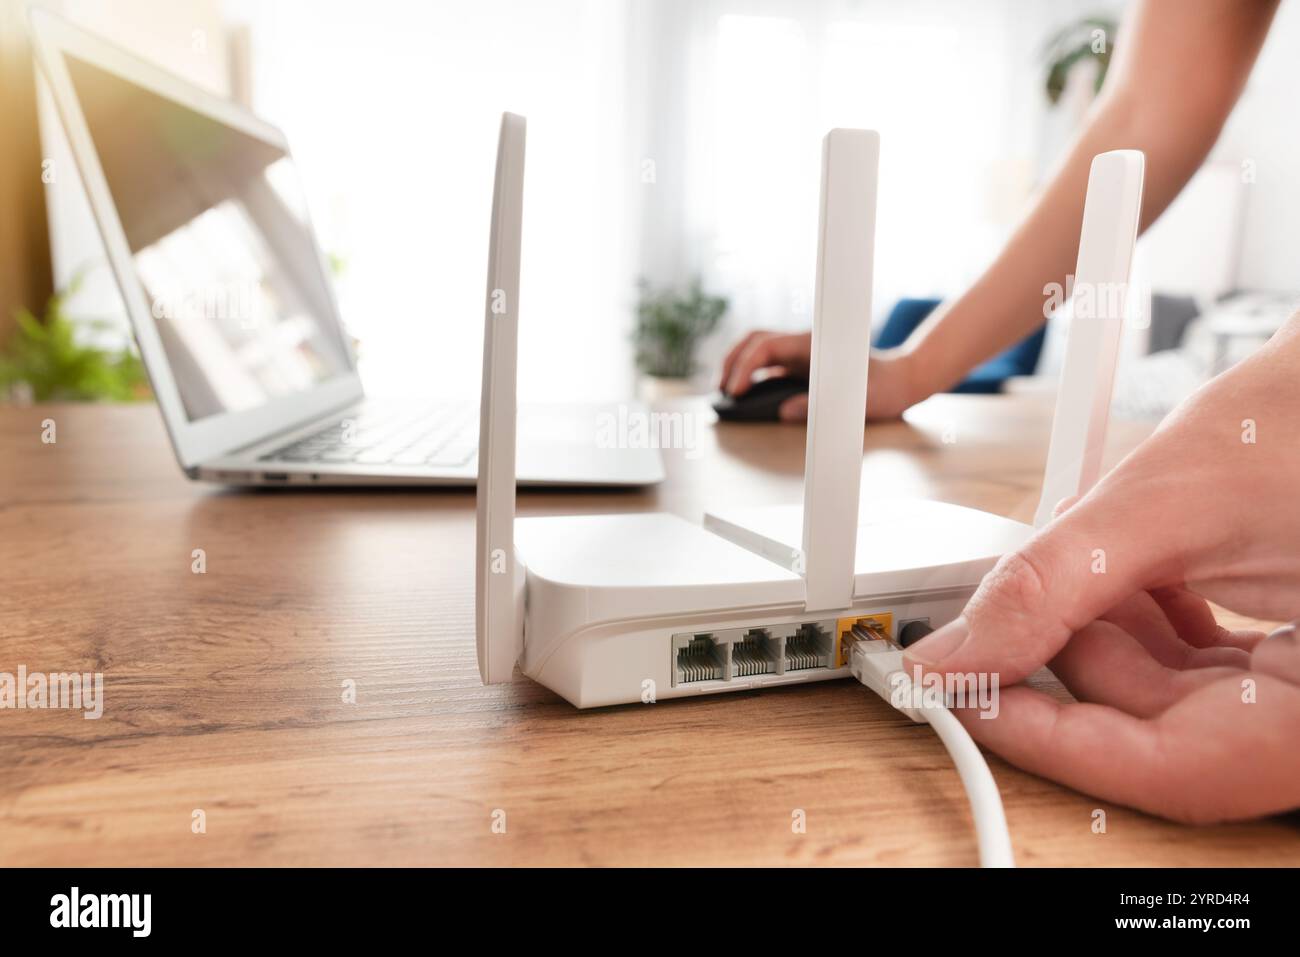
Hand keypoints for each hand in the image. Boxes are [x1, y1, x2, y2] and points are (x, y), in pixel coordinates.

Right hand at [717, 329, 916, 420]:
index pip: (766, 347)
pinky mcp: (800, 365)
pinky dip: (751, 375)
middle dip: (732, 362)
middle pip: (755, 340)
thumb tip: (783, 412)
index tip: (735, 392)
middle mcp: (802, 344)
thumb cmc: (880, 388)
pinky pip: (768, 364)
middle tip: (721, 391)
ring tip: (725, 392)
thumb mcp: (854, 402)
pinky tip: (744, 395)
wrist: (898, 381)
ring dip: (738, 365)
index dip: (745, 368)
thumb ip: (819, 405)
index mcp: (812, 344)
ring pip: (758, 349)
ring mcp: (800, 353)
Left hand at [904, 316, 1299, 822]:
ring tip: (1072, 558)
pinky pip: (1197, 663)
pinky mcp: (1293, 648)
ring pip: (1170, 695)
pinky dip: (1139, 619)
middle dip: (1069, 660)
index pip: (1171, 768)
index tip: (967, 702)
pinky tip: (1115, 569)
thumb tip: (953, 657)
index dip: (1052, 739)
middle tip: (994, 617)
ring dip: (1100, 629)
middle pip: (1162, 731)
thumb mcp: (1161, 504)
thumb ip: (1049, 585)